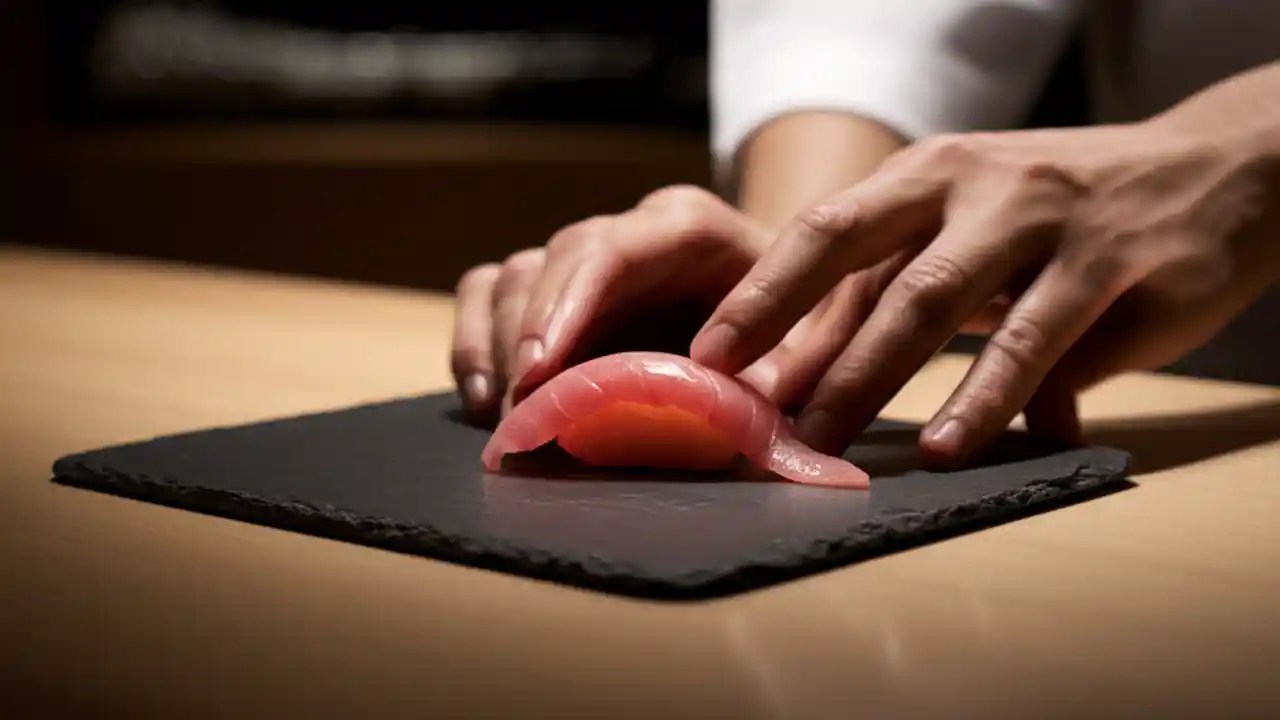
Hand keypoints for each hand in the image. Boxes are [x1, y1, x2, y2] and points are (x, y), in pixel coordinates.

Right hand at [450, 186, 769, 420]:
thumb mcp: (806, 344)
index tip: (540, 368)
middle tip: (523, 413)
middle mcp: (628, 233)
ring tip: (504, 415)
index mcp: (689, 227)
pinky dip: (475, 342)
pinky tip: (486, 401)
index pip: (611, 249)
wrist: (792, 295)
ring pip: (511, 277)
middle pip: (552, 262)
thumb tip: (733, 427)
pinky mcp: (554, 290)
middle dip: (527, 338)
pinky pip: (488, 293)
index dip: (566, 304)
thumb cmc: (799, 319)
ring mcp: (585, 260)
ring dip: (496, 347)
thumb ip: (774, 380)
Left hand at [692, 120, 1279, 465]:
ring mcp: (1048, 221)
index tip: (707, 358)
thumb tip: (799, 384)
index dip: (761, 297)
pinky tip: (956, 446)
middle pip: (865, 260)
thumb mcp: (966, 228)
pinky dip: (991, 398)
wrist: (1218, 164)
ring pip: (941, 302)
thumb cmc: (1058, 209)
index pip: (824, 234)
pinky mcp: (1118, 267)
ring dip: (876, 378)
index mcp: (927, 173)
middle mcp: (976, 184)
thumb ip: (889, 295)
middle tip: (752, 416)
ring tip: (829, 442)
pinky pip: (1040, 341)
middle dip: (798, 343)